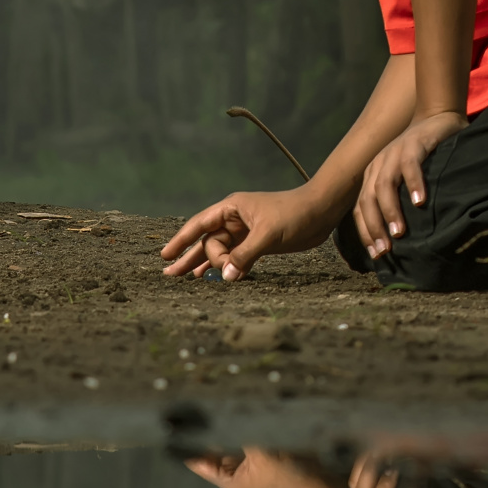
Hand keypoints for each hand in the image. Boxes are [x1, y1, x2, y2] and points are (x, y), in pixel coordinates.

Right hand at [160, 189, 325, 280]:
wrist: (322, 211)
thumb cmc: (295, 213)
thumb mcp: (268, 234)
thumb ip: (245, 256)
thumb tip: (226, 277)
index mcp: (232, 208)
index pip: (199, 225)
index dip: (181, 240)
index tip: (165, 255)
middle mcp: (235, 219)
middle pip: (208, 241)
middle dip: (190, 257)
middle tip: (170, 275)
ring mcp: (246, 232)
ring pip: (220, 250)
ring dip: (206, 265)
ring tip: (186, 279)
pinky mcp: (258, 243)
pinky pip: (236, 257)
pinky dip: (227, 268)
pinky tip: (217, 278)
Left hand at [355, 110, 463, 258]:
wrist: (436, 118)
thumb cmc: (422, 157)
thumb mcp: (403, 179)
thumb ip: (398, 200)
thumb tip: (400, 237)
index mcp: (372, 177)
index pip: (360, 209)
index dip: (366, 232)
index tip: (376, 255)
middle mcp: (378, 166)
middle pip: (368, 200)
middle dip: (375, 227)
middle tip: (385, 250)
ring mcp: (393, 154)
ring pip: (385, 185)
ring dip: (391, 211)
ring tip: (399, 233)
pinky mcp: (413, 144)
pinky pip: (410, 166)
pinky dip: (413, 184)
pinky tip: (420, 202)